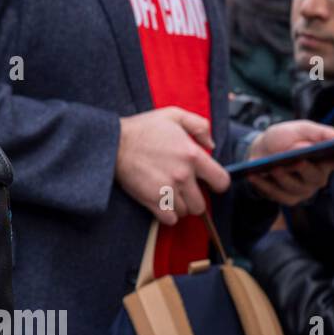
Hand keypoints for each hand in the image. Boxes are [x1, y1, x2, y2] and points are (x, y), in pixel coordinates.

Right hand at [116, 107, 230, 224]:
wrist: (112, 142)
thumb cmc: (140, 129)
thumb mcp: (173, 115)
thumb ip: (199, 125)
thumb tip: (211, 145)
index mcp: (192, 154)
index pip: (221, 181)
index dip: (217, 184)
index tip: (208, 183)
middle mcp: (183, 175)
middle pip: (201, 203)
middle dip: (195, 199)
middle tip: (184, 190)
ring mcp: (167, 189)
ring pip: (186, 212)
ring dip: (179, 206)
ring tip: (170, 195)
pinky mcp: (152, 200)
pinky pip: (170, 219)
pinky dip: (167, 215)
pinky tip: (161, 203)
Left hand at [245, 119, 333, 205]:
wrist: (260, 149)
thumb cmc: (284, 139)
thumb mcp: (299, 129)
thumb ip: (319, 132)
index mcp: (327, 158)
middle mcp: (319, 176)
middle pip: (317, 176)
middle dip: (306, 169)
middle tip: (297, 161)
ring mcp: (304, 189)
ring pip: (296, 187)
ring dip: (283, 177)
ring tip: (272, 168)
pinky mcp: (287, 197)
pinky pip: (277, 194)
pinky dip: (264, 184)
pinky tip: (254, 175)